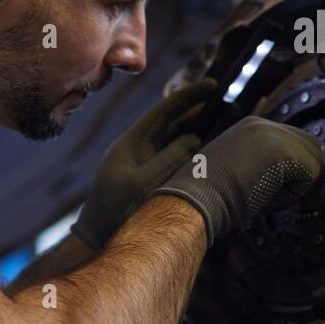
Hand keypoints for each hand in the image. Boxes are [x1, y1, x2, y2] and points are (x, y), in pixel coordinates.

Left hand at [71, 78, 218, 250]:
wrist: (96, 238)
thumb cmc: (114, 211)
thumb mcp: (143, 183)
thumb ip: (170, 159)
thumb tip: (195, 138)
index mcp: (132, 142)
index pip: (164, 111)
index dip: (188, 97)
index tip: (213, 85)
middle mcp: (138, 148)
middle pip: (172, 123)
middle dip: (198, 113)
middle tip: (228, 104)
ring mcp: (144, 164)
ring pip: (176, 141)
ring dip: (198, 132)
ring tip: (225, 124)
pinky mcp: (150, 179)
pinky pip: (175, 160)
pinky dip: (193, 154)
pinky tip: (210, 152)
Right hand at [152, 115, 323, 248]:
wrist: (194, 200)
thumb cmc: (205, 196)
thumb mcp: (231, 170)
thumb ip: (256, 164)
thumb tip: (284, 178)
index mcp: (249, 126)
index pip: (292, 141)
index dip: (292, 167)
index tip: (279, 188)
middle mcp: (263, 125)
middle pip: (311, 145)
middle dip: (304, 172)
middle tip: (284, 196)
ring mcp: (275, 136)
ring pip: (314, 161)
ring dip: (299, 183)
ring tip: (270, 197)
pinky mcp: (285, 152)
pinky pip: (310, 177)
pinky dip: (294, 194)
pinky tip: (267, 199)